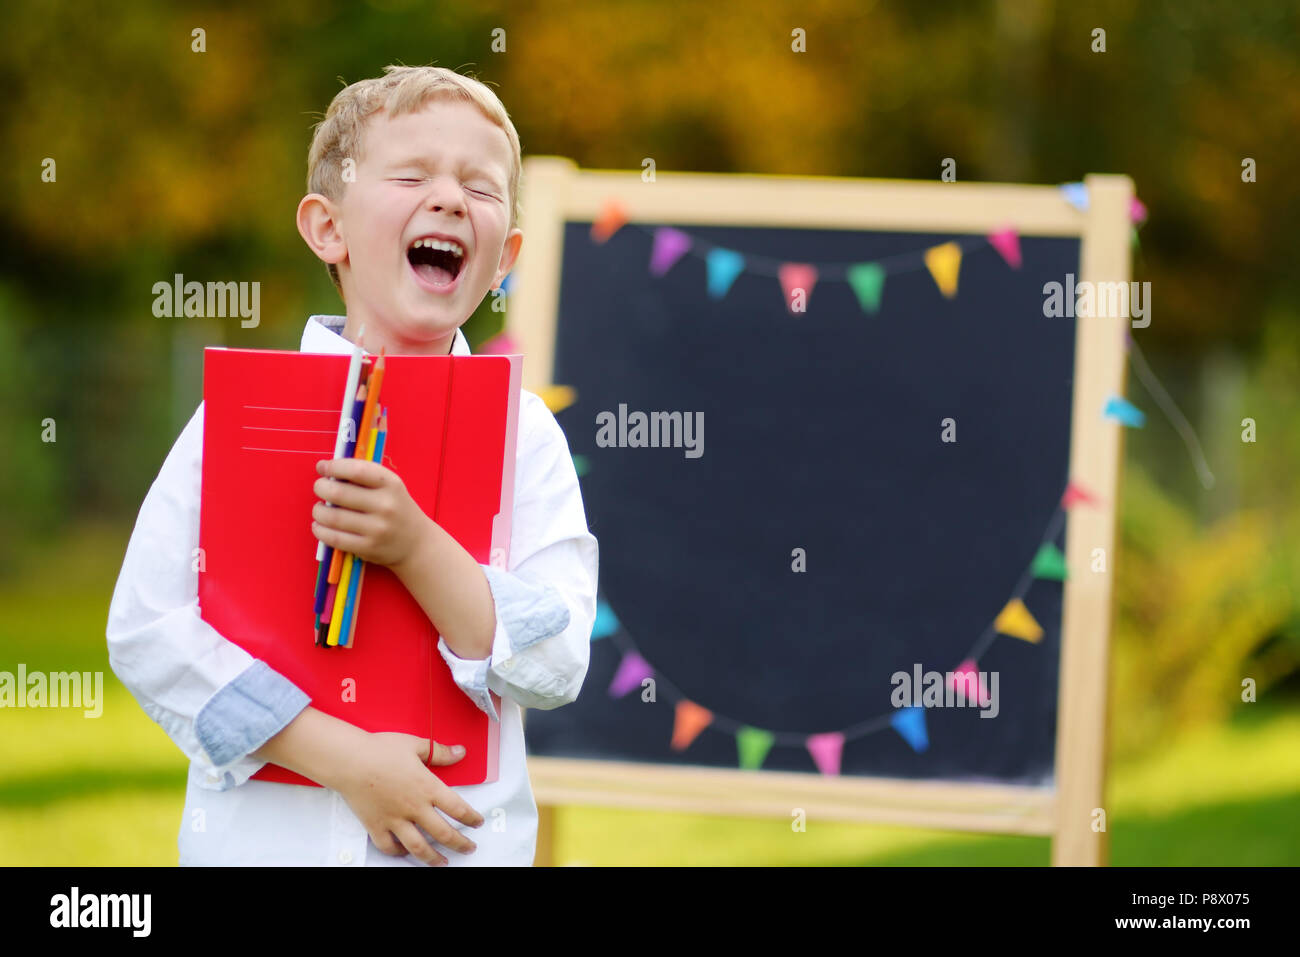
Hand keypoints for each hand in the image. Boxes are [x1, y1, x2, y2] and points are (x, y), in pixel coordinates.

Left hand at [312, 458, 429, 567]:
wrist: (416, 543)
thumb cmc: (396, 508)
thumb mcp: (390, 487)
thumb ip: (364, 476)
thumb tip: (326, 468)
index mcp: (391, 485)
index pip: (357, 470)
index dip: (334, 467)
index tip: (322, 467)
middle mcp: (386, 506)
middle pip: (339, 493)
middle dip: (321, 487)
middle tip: (320, 487)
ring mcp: (377, 529)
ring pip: (332, 517)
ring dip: (318, 511)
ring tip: (319, 508)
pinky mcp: (368, 548)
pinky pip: (334, 538)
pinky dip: (320, 530)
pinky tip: (319, 525)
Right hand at [335, 732, 484, 864]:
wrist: (349, 760)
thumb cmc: (381, 749)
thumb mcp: (415, 745)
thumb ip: (440, 752)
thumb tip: (460, 752)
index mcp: (428, 787)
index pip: (458, 808)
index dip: (471, 818)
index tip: (478, 823)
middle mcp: (415, 808)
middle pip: (444, 833)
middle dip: (461, 844)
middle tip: (469, 848)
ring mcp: (395, 819)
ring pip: (419, 847)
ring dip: (434, 857)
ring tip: (443, 862)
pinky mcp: (376, 826)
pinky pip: (389, 846)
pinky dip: (399, 853)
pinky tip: (405, 853)